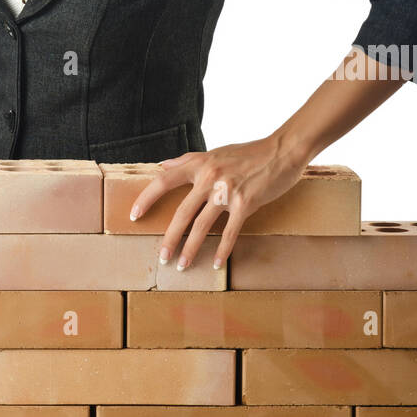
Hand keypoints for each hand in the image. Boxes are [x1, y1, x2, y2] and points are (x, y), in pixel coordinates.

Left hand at [130, 134, 309, 271]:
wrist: (282, 151)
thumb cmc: (249, 153)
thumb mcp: (215, 152)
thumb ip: (188, 160)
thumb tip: (163, 166)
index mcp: (199, 164)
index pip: (164, 181)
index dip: (146, 198)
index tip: (134, 215)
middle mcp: (209, 177)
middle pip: (182, 212)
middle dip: (170, 237)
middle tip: (161, 257)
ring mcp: (227, 191)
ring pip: (202, 225)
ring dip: (191, 248)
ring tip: (182, 265)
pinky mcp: (246, 203)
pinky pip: (230, 232)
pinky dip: (222, 250)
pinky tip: (215, 264)